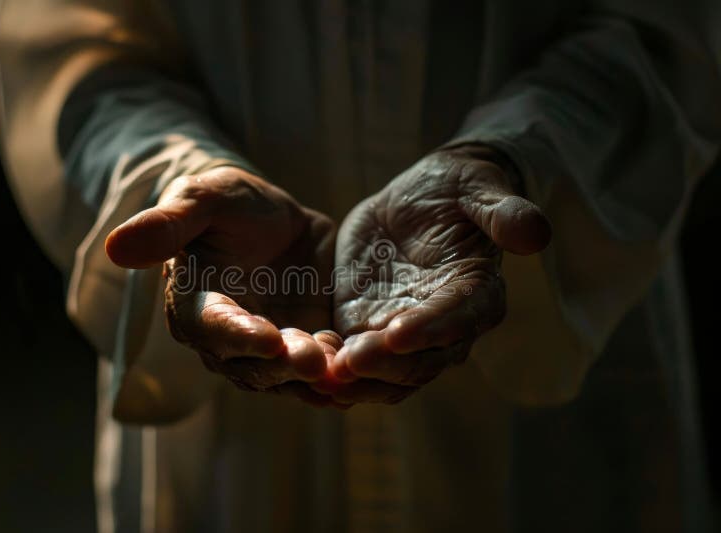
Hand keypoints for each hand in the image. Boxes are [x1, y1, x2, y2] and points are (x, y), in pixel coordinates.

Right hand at [105, 166, 337, 400]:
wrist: (268, 214)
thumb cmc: (224, 203)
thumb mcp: (200, 200)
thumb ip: (166, 224)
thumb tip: (114, 247)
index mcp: (196, 307)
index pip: (213, 329)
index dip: (239, 336)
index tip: (268, 338)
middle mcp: (231, 339)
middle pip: (254, 365)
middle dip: (284, 365)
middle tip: (313, 359)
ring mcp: (272, 347)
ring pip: (290, 376)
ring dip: (315, 377)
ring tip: (342, 367)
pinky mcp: (307, 343)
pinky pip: (323, 367)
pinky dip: (341, 371)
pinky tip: (366, 364)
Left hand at [322, 146, 550, 403]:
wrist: (418, 201)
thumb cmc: (455, 189)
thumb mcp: (476, 187)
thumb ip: (502, 211)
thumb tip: (537, 233)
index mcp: (476, 292)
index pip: (462, 319)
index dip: (433, 329)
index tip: (400, 332)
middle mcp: (443, 325)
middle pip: (421, 360)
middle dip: (386, 364)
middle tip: (350, 360)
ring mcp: (403, 333)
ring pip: (387, 373)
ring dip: (357, 377)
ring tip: (323, 371)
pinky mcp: (367, 329)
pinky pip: (352, 360)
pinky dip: (332, 367)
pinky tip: (303, 360)